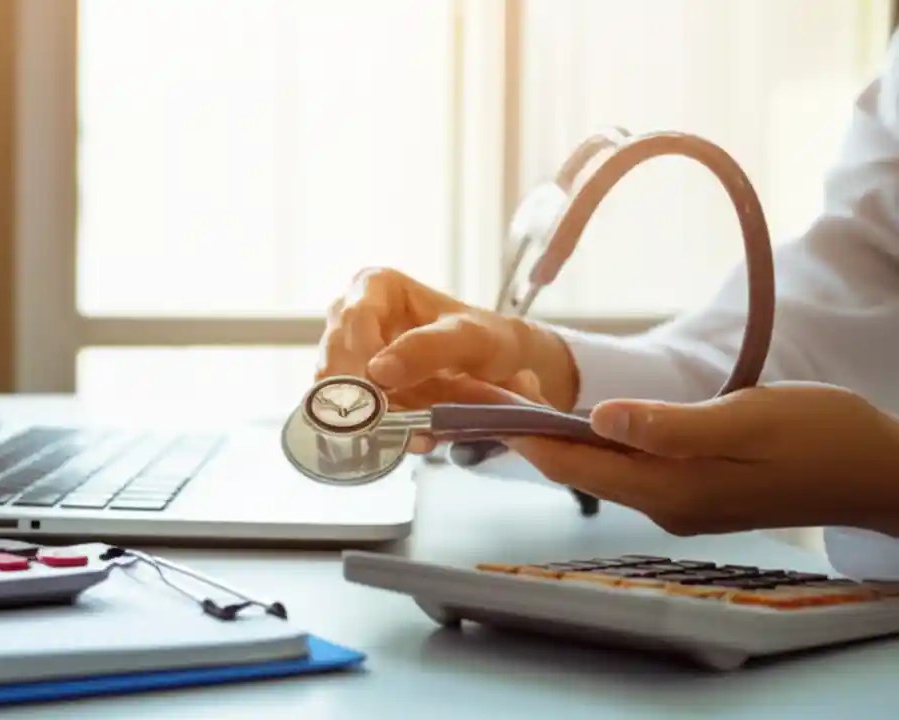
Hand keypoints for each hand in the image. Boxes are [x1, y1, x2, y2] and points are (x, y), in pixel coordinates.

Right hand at [317, 268, 578, 413]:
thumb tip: (378, 372)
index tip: (380, 387)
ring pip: (336, 391)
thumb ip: (429, 348)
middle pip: (335, 356)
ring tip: (413, 431)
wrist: (504, 372)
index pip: (352, 317)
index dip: (360, 353)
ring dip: (373, 418)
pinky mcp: (359, 394)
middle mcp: (352, 318)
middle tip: (388, 418)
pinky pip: (351, 415)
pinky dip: (381, 432)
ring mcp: (350, 357)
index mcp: (376, 286)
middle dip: (361, 393)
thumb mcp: (471, 337)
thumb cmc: (487, 340)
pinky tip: (413, 438)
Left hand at [506, 383, 898, 535]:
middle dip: (526, 429)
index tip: (475, 403)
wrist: (878, 472)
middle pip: (575, 466)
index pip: (571, 464)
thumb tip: (600, 419)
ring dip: (555, 431)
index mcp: (670, 491)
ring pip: (598, 465)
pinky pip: (624, 463)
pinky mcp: (691, 489)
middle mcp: (663, 505)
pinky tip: (577, 413)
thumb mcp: (749, 421)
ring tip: (515, 391)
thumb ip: (672, 425)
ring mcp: (676, 501)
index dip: (519, 432)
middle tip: (480, 388)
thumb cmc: (822, 439)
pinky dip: (592, 436)